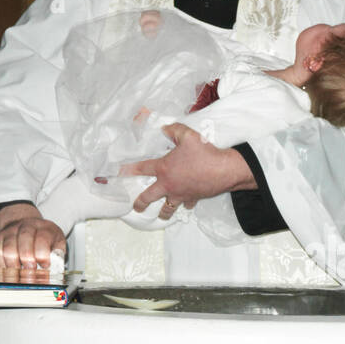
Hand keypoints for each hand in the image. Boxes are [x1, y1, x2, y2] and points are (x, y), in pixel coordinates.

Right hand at [0, 204, 65, 269]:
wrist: (30, 226)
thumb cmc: (46, 239)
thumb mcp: (58, 244)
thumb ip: (57, 256)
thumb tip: (54, 269)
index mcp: (44, 228)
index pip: (42, 239)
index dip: (42, 255)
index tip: (45, 266)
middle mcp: (27, 226)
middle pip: (24, 241)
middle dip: (27, 260)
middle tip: (31, 272)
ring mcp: (12, 231)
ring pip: (8, 248)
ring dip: (14, 265)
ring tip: (21, 275)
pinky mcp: (0, 238)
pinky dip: (2, 265)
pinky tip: (10, 271)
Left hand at [120, 123, 256, 214]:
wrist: (224, 170)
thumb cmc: (204, 153)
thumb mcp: (188, 135)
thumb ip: (173, 130)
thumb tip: (165, 128)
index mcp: (164, 169)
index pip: (141, 169)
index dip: (129, 170)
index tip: (120, 172)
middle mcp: (169, 185)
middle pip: (149, 197)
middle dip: (141, 203)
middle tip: (136, 207)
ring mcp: (181, 194)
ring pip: (168, 208)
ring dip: (163, 212)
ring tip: (160, 215)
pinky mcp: (194, 198)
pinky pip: (187, 204)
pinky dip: (185, 205)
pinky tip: (185, 204)